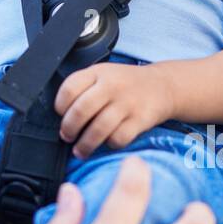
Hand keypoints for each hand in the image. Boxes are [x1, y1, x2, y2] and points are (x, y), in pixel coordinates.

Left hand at [54, 62, 172, 158]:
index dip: (59, 105)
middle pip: (81, 110)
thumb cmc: (126, 83)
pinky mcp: (140, 120)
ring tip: (80, 150)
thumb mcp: (103, 74)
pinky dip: (110, 145)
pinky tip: (107, 143)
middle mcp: (112, 86)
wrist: (162, 85)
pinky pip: (118, 138)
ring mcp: (126, 103)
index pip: (69, 88)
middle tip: (66, 136)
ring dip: (85, 144)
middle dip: (69, 128)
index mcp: (98, 73)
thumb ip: (84, 87)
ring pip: (98, 129)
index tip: (60, 115)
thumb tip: (62, 114)